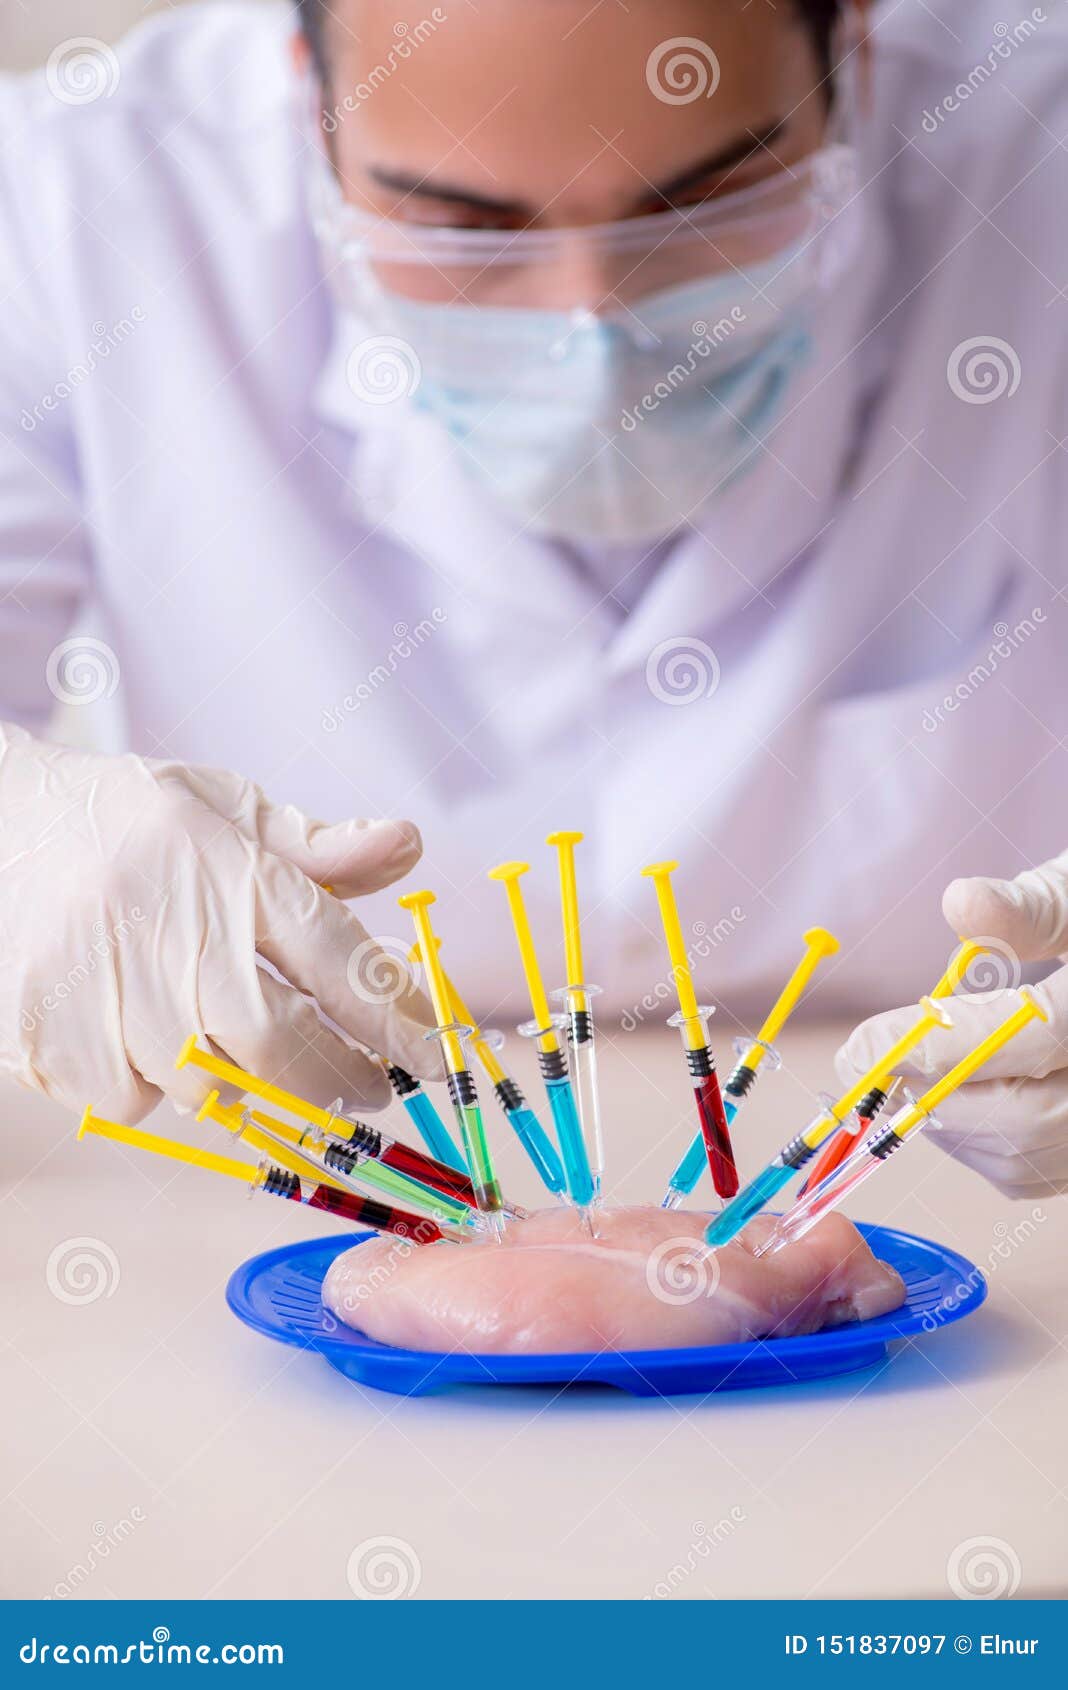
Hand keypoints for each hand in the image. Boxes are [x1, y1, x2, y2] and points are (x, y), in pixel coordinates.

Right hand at [0, 723, 434, 1121]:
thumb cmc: (130, 821)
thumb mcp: (228, 808)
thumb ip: (318, 847)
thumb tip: (406, 846)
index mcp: (225, 866)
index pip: (335, 957)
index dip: (394, 1017)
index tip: (433, 1056)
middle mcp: (168, 927)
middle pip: (277, 1041)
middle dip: (335, 1077)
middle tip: (364, 1086)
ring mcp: (102, 985)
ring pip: (205, 1086)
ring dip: (242, 1084)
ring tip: (239, 1045)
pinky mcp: (48, 1030)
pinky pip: (128, 1099)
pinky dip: (151, 1086)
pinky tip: (143, 1038)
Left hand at [836, 850, 1067, 1198]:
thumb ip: (1032, 908)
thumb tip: (961, 902)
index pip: (1032, 1038)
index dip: (940, 1046)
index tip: (861, 1048)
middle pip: (1025, 1118)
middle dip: (937, 1094)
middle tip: (872, 1062)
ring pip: (1025, 1157)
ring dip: (949, 1122)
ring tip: (911, 1070)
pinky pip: (1033, 1171)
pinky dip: (979, 1142)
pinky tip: (954, 1096)